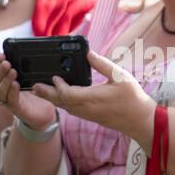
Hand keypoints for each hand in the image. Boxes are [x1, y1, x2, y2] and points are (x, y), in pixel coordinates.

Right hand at [0, 52, 58, 129]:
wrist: (47, 113)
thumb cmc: (39, 94)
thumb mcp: (35, 78)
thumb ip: (31, 67)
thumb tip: (34, 51)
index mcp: (8, 81)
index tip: (2, 54)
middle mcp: (6, 90)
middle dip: (0, 70)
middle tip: (7, 63)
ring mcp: (9, 100)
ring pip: (0, 90)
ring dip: (5, 80)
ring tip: (12, 72)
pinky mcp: (16, 108)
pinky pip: (10, 100)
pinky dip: (12, 92)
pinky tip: (15, 85)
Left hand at [32, 51, 155, 146]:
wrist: (141, 121)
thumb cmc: (133, 98)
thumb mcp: (120, 76)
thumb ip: (102, 64)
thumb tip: (88, 53)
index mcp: (94, 98)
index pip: (68, 94)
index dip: (58, 86)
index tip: (55, 77)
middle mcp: (88, 109)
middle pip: (61, 103)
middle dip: (47, 94)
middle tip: (34, 86)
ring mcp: (88, 115)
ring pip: (65, 108)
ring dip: (53, 99)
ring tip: (41, 91)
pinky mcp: (91, 117)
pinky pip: (71, 111)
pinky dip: (62, 103)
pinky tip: (59, 98)